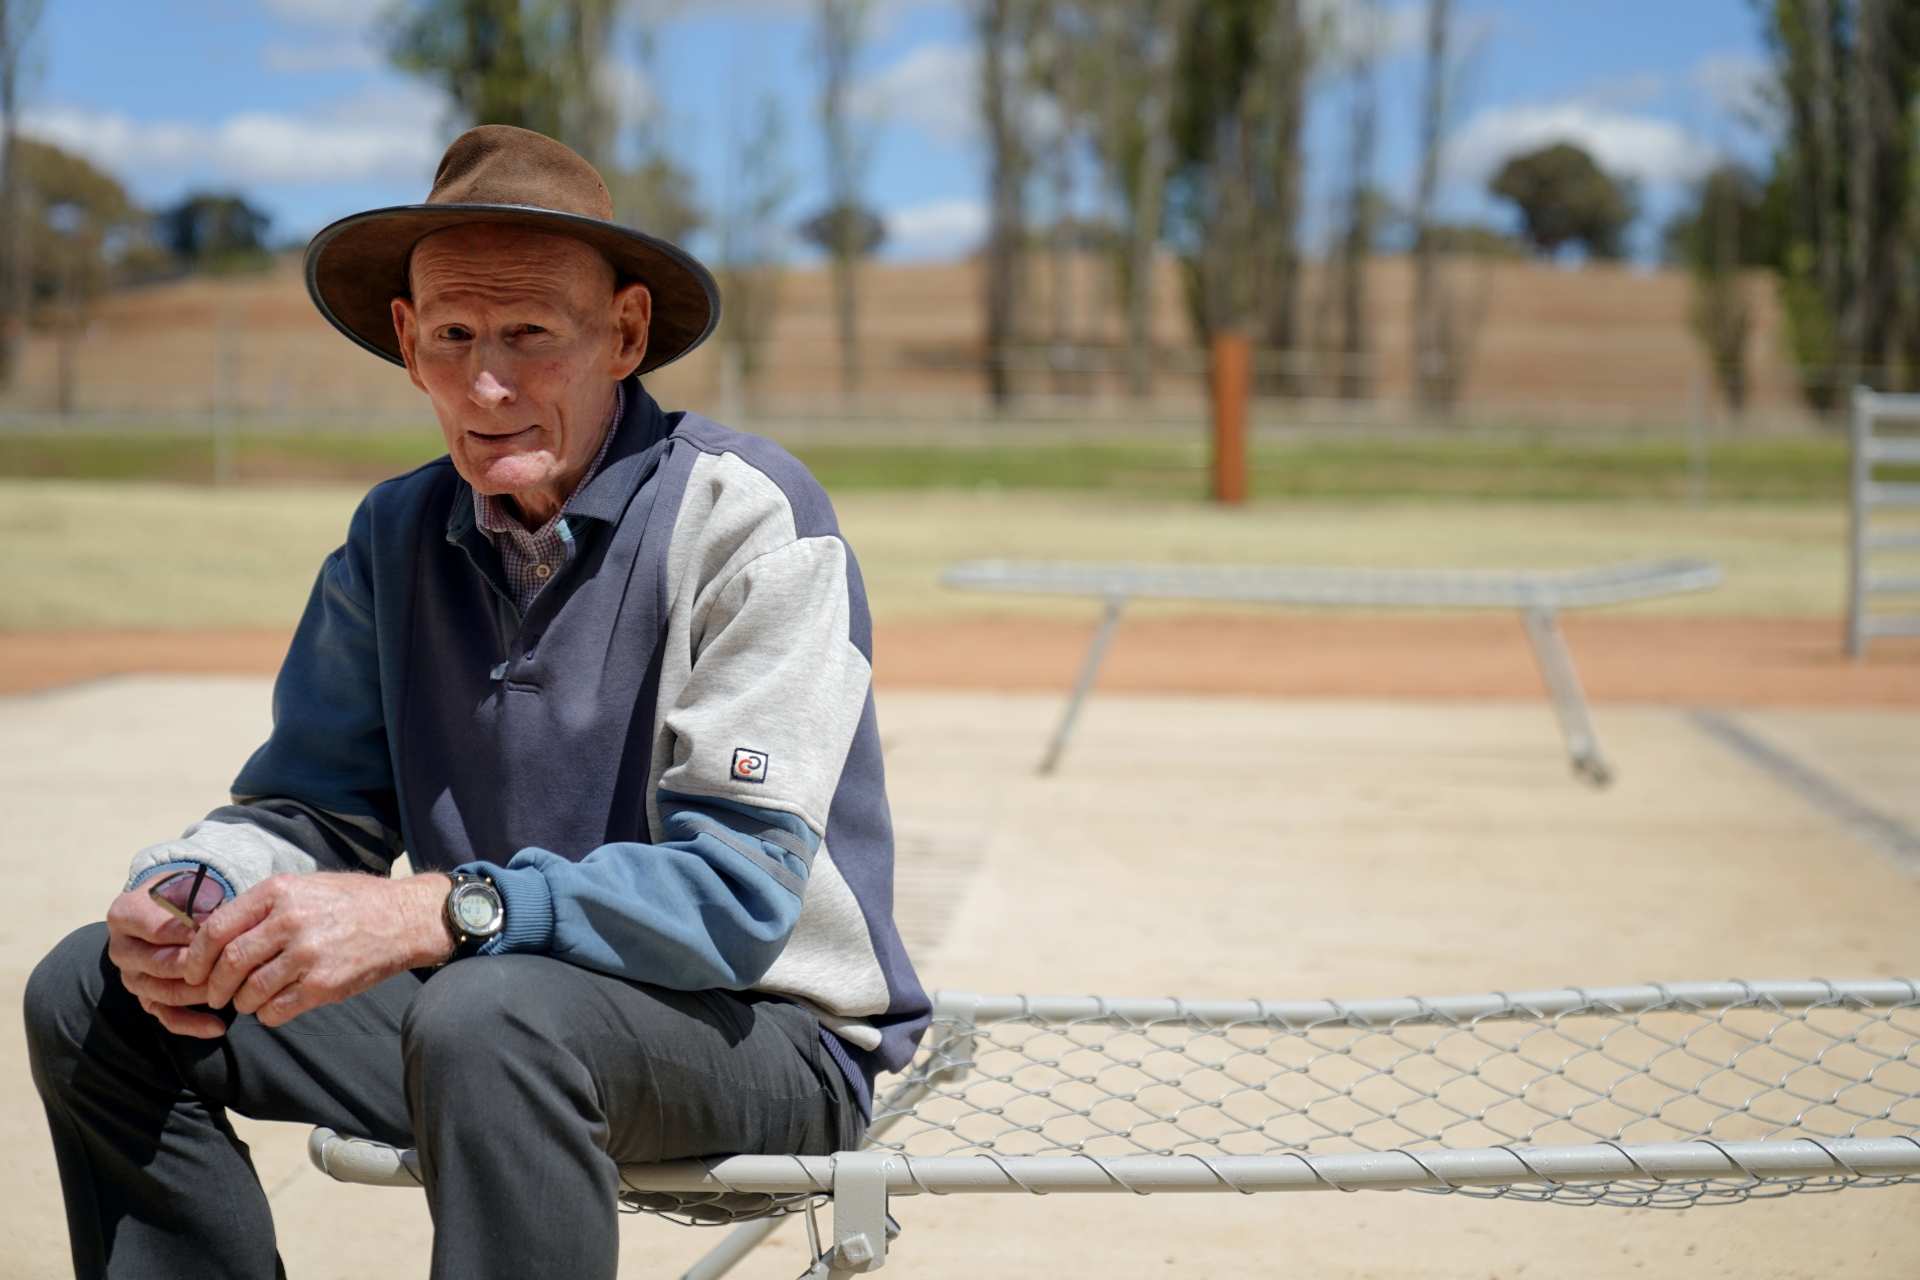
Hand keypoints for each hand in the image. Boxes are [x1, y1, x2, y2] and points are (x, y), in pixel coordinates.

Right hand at [105, 885, 225, 1038]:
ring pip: (165, 992)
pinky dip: (192, 1024)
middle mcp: (121, 949)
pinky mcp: (145, 998)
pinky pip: (166, 1016)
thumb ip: (197, 900)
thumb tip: (218, 920)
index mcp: (125, 914)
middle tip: (233, 965)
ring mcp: (132, 977)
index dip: (192, 933)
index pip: (158, 929)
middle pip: (161, 964)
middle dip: (200, 967)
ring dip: (201, 994)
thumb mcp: (187, 885)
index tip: (223, 934)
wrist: (167, 906)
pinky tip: (219, 1026)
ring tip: (233, 990)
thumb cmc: (183, 893)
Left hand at [180, 872, 453, 1028]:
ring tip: (248, 1000)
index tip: (193, 972)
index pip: (216, 929)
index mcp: (279, 893)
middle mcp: (290, 922)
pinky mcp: (323, 985)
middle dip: (214, 986)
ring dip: (241, 1003)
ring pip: (249, 992)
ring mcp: (307, 955)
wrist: (403, 919)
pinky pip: (275, 1011)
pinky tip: (273, 1007)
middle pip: (228, 964)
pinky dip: (266, 1015)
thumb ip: (262, 907)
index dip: (196, 957)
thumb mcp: (303, 887)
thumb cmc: (350, 902)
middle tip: (215, 995)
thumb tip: (214, 934)